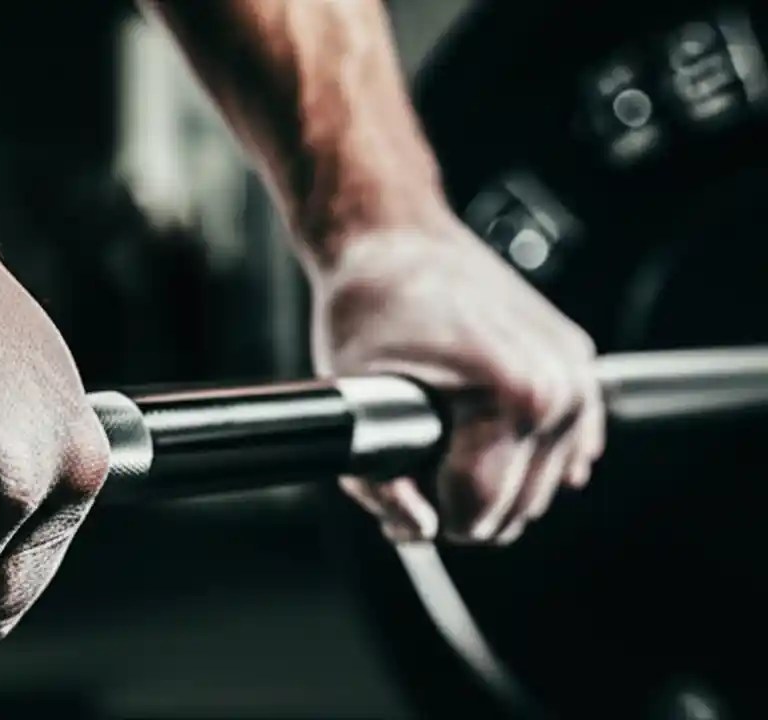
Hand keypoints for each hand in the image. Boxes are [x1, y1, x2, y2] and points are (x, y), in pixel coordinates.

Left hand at [310, 218, 604, 544]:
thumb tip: (417, 531)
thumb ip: (379, 486)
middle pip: (514, 511)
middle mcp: (561, 389)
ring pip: (539, 490)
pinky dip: (521, 454)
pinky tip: (479, 427)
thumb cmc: (369, 308)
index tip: (400, 478)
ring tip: (439, 428)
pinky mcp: (578, 366)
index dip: (427, 512)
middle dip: (456, 497)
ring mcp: (577, 377)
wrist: (393, 240)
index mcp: (517, 397)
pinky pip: (562, 451)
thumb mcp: (353, 402)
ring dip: (488, 476)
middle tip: (411, 451)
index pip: (479, 515)